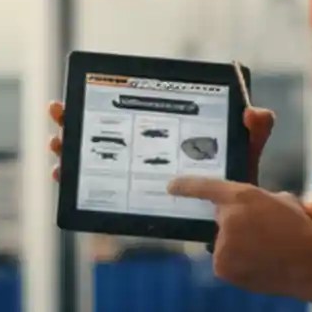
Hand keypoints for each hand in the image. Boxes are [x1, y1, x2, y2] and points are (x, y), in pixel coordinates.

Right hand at [47, 101, 274, 183]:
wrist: (235, 217)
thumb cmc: (235, 175)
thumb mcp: (244, 149)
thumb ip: (255, 130)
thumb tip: (254, 113)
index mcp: (163, 127)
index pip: (125, 108)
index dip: (96, 98)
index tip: (76, 94)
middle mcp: (142, 147)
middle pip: (99, 128)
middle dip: (72, 119)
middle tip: (58, 113)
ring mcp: (134, 172)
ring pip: (91, 155)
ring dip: (68, 147)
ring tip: (57, 143)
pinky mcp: (131, 197)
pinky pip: (97, 187)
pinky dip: (75, 180)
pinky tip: (62, 177)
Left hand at [168, 177, 311, 298]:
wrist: (311, 264)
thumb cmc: (300, 228)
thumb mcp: (282, 200)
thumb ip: (259, 199)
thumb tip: (250, 207)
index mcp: (241, 196)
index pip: (206, 187)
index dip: (186, 186)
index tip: (171, 186)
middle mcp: (226, 219)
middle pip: (221, 220)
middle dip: (235, 224)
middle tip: (260, 233)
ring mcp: (222, 246)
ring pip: (224, 243)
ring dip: (237, 245)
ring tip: (264, 251)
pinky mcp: (223, 268)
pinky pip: (226, 262)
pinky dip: (238, 263)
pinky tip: (259, 265)